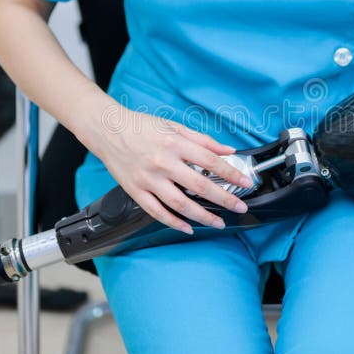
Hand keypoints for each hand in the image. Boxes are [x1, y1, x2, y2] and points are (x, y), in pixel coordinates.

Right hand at [94, 107, 251, 234]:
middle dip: (224, 199)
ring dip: (202, 216)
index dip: (231, 174)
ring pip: (180, 204)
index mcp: (175, 144)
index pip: (210, 161)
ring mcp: (148, 179)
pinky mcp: (136, 191)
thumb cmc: (142, 126)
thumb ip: (203, 140)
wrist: (108, 130)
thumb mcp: (175, 126)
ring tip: (218, 222)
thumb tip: (227, 150)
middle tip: (240, 207)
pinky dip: (174, 222)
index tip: (245, 182)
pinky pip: (157, 212)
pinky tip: (188, 227)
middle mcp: (162, 162)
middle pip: (199, 185)